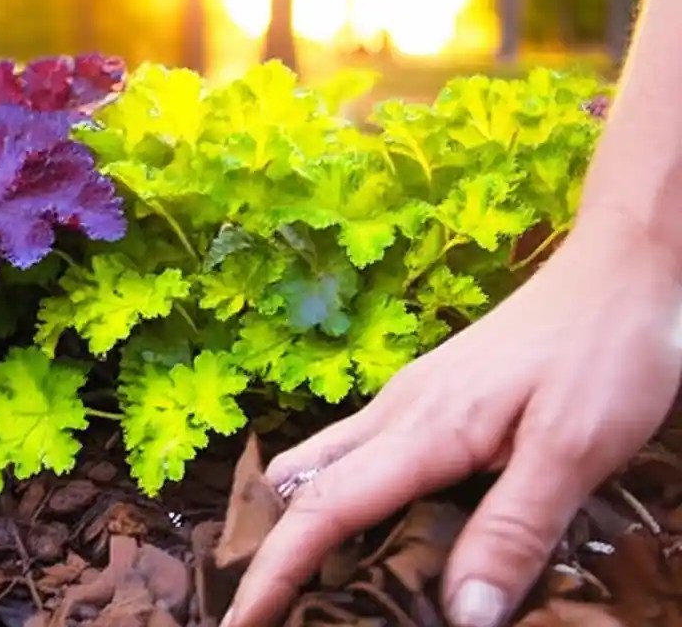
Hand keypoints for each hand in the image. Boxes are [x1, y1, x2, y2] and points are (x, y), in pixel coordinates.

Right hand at [222, 206, 681, 626]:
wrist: (620, 271)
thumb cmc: (604, 354)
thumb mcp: (574, 450)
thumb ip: (512, 530)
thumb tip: (463, 615)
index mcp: (422, 431)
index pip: (326, 510)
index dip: (277, 570)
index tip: (241, 621)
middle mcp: (397, 413)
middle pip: (301, 483)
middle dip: (273, 546)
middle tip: (268, 607)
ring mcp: (409, 400)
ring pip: (322, 462)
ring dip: (300, 518)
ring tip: (307, 575)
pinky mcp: (431, 395)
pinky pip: (356, 450)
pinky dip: (339, 494)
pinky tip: (373, 521)